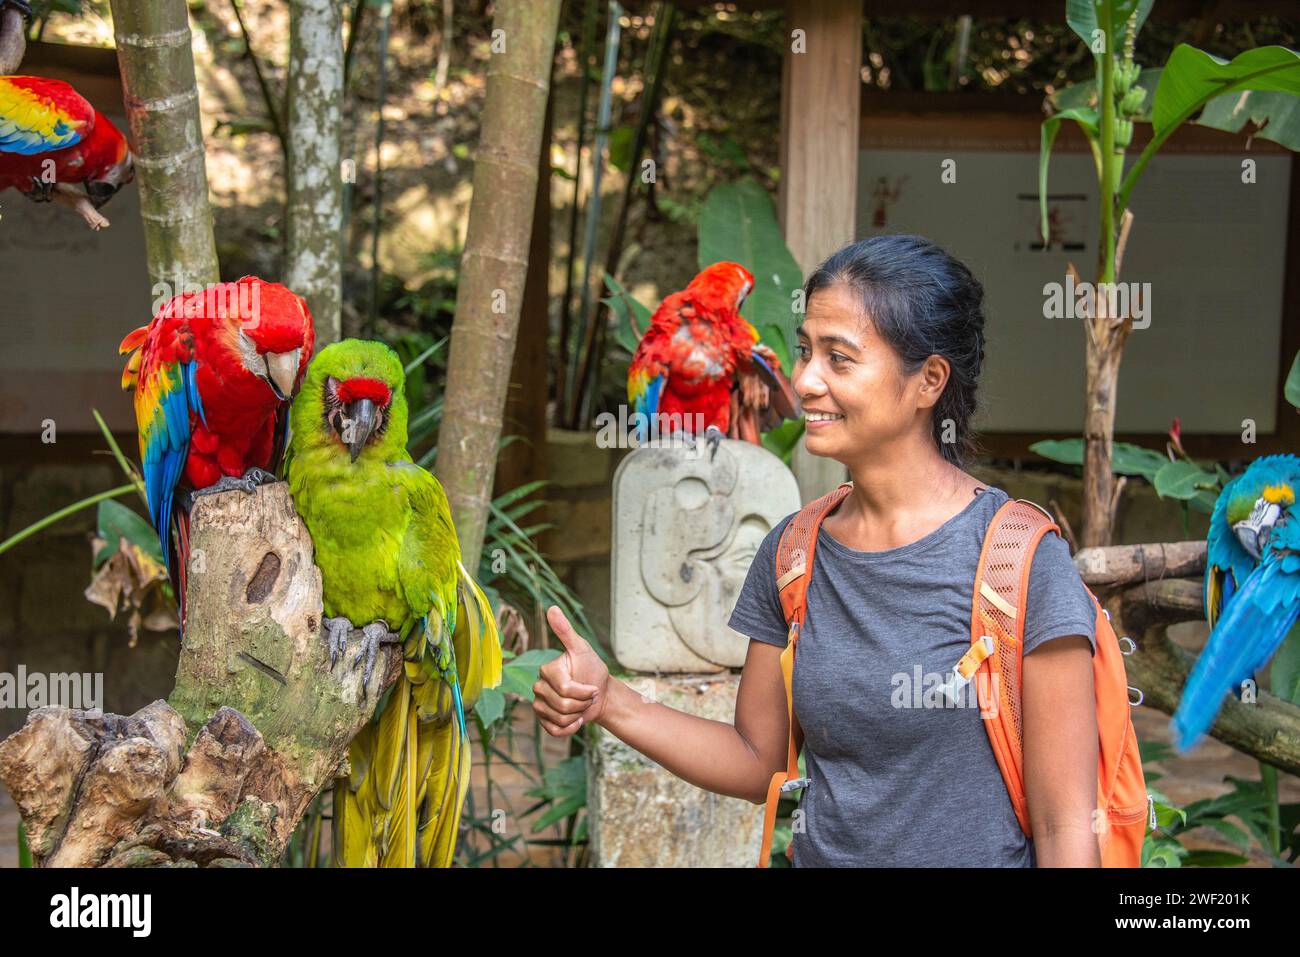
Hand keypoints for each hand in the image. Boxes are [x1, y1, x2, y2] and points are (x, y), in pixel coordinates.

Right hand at [534, 606, 608, 736]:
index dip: (583, 691)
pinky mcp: (544, 721)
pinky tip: (577, 719)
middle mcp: (539, 687)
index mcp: (546, 670)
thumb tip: (552, 608)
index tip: (593, 687)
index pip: (564, 688)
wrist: (601, 695)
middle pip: (561, 705)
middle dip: (582, 703)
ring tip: (582, 706)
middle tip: (588, 696)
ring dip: (577, 715)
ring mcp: (540, 705)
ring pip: (558, 719)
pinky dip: (570, 728)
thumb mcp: (582, 649)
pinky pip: (555, 731)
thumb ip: (565, 631)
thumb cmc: (592, 670)